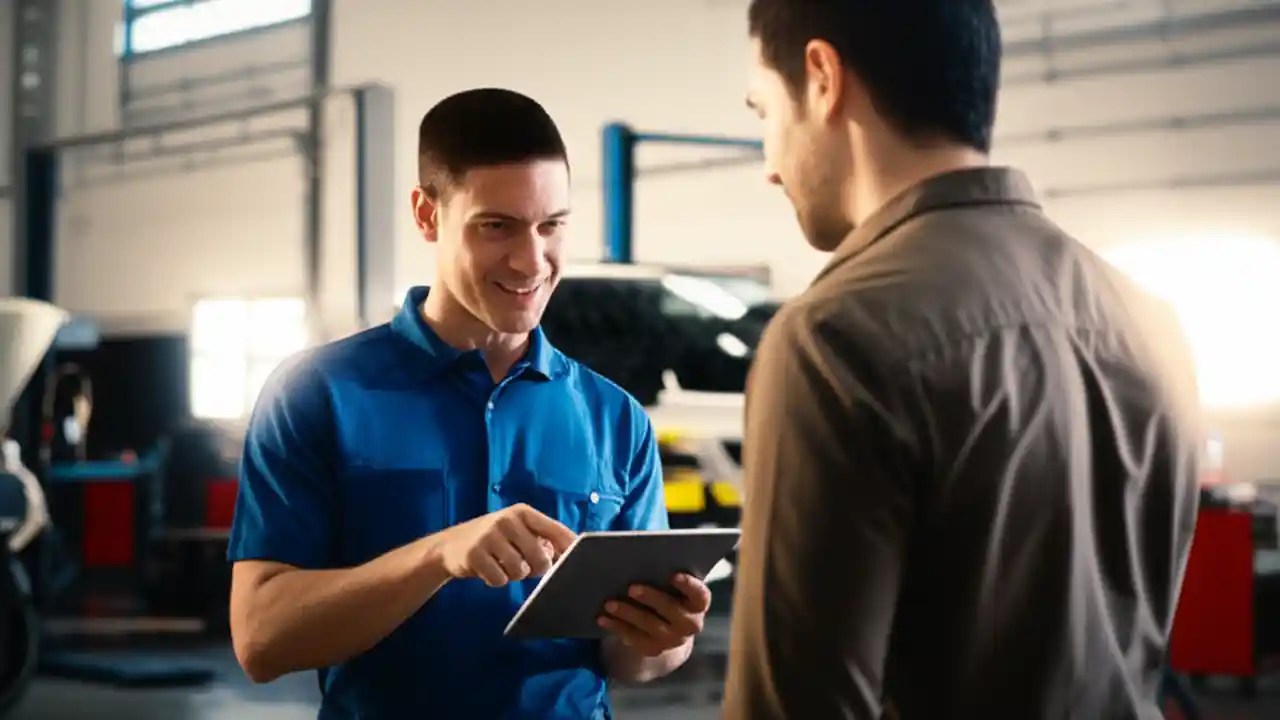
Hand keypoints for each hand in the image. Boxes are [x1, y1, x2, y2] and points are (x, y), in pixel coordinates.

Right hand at [437, 504, 576, 586]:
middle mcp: (507, 520)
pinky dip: (497, 580)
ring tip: (503, 566)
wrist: (450, 545)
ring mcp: (489, 536)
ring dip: (514, 575)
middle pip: (539, 556)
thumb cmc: (493, 540)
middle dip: (537, 569)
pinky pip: (499, 579)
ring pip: (519, 570)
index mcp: (522, 513)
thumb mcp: (516, 532)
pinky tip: (488, 570)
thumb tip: (567, 556)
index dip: (569, 546)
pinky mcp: (474, 554)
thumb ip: (540, 540)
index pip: (554, 529)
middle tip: (526, 567)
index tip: (582, 558)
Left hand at [597, 574, 710, 656]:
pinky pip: (634, 639)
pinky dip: (617, 627)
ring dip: (628, 613)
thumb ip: (663, 570)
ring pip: (650, 626)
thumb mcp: (670, 582)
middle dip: (651, 598)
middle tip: (631, 587)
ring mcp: (672, 639)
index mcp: (698, 602)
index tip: (673, 574)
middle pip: (672, 610)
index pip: (700, 594)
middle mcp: (690, 623)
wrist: (667, 626)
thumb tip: (638, 553)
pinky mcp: (653, 649)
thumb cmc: (667, 591)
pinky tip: (602, 618)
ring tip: (609, 603)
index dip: (689, 585)